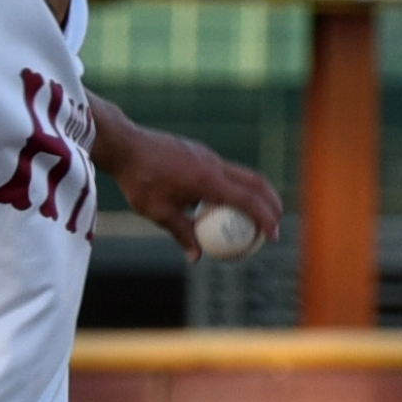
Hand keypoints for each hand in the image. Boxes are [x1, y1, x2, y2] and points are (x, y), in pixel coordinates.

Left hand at [94, 103, 283, 261]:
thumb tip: (197, 257)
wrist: (125, 144)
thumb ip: (182, 233)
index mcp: (208, 180)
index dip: (266, 218)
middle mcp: (213, 164)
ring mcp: (207, 155)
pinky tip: (224, 201)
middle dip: (271, 201)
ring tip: (256, 213)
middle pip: (255, 181)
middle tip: (277, 222)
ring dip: (254, 192)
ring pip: (241, 173)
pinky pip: (225, 171)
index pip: (248, 200)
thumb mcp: (159, 212)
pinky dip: (235, 186)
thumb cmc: (139, 180)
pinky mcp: (199, 152)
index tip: (274, 235)